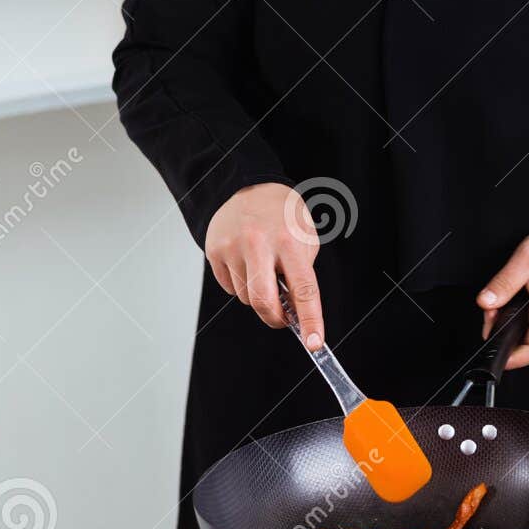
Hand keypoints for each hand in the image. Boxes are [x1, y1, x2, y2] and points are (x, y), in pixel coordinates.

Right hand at [204, 182, 324, 342]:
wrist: (249, 185)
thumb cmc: (282, 214)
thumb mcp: (305, 237)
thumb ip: (302, 272)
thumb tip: (296, 311)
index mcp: (289, 241)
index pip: (304, 289)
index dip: (310, 320)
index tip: (314, 343)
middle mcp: (259, 244)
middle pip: (264, 302)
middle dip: (275, 318)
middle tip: (283, 318)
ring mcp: (233, 248)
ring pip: (247, 298)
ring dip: (258, 295)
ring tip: (263, 268)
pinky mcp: (214, 251)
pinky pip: (230, 288)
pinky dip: (241, 284)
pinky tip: (246, 263)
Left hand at [476, 221, 528, 368]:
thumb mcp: (527, 257)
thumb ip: (504, 282)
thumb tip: (486, 301)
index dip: (512, 359)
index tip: (493, 351)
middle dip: (504, 335)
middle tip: (490, 313)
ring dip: (512, 326)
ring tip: (500, 304)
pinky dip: (522, 319)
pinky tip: (514, 302)